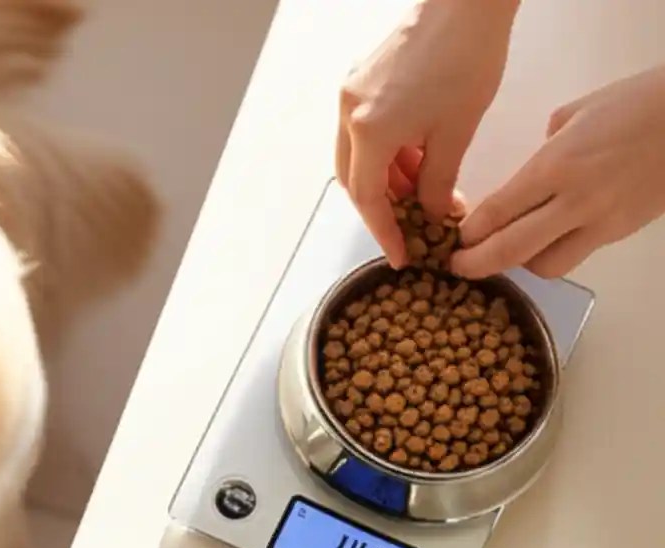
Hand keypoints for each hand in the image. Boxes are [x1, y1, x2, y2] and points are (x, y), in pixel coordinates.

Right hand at [338, 0, 517, 266]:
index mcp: (369, 131)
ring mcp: (350, 95)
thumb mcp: (457, 133)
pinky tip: (418, 155)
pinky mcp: (360, 81)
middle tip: (413, 226)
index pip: (369, 199)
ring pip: (358, 156)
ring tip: (427, 188)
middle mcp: (349, 114)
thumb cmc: (467, 58)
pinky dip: (386, 152)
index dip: (385, 232)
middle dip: (383, 207)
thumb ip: (439, 182)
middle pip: (354, 180)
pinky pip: (363, 130)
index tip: (402, 255)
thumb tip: (433, 213)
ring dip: (387, 179)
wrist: (465, 4)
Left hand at [453, 66, 664, 278]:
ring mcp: (600, 220)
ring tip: (508, 252)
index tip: (455, 237)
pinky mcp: (621, 231)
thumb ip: (545, 148)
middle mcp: (573, 200)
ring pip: (547, 265)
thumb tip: (534, 169)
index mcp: (554, 166)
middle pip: (513, 249)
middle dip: (477, 264)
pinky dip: (554, 255)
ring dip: (520, 264)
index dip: (470, 233)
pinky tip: (545, 242)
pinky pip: (578, 255)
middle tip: (459, 266)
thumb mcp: (575, 113)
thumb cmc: (636, 103)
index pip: (498, 212)